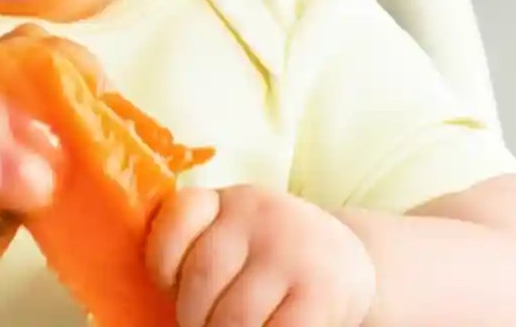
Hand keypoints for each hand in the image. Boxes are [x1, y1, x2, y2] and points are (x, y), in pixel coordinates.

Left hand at [147, 185, 375, 326]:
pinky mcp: (321, 293)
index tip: (171, 287)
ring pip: (235, 316)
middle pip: (202, 277)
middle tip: (201, 325)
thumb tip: (167, 297)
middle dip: (193, 316)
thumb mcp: (236, 234)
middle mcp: (259, 216)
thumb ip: (200, 248)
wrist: (351, 263)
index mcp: (227, 200)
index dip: (163, 263)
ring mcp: (291, 252)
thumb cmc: (272, 257)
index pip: (179, 217)